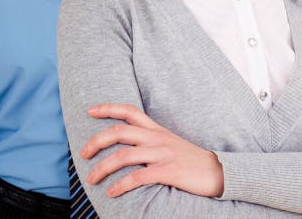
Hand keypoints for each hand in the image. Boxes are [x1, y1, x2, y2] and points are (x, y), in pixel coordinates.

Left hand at [80, 103, 223, 197]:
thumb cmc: (190, 160)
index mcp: (156, 129)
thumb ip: (149, 140)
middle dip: (96, 141)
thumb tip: (125, 145)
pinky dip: (121, 185)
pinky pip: (138, 177)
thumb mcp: (169, 143)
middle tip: (83, 153)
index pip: (129, 111)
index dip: (108, 108)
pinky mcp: (168, 172)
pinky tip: (112, 193)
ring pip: (124, 156)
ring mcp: (163, 154)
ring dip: (102, 168)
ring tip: (91, 178)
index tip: (90, 110)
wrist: (218, 172)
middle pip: (119, 132)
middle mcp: (157, 138)